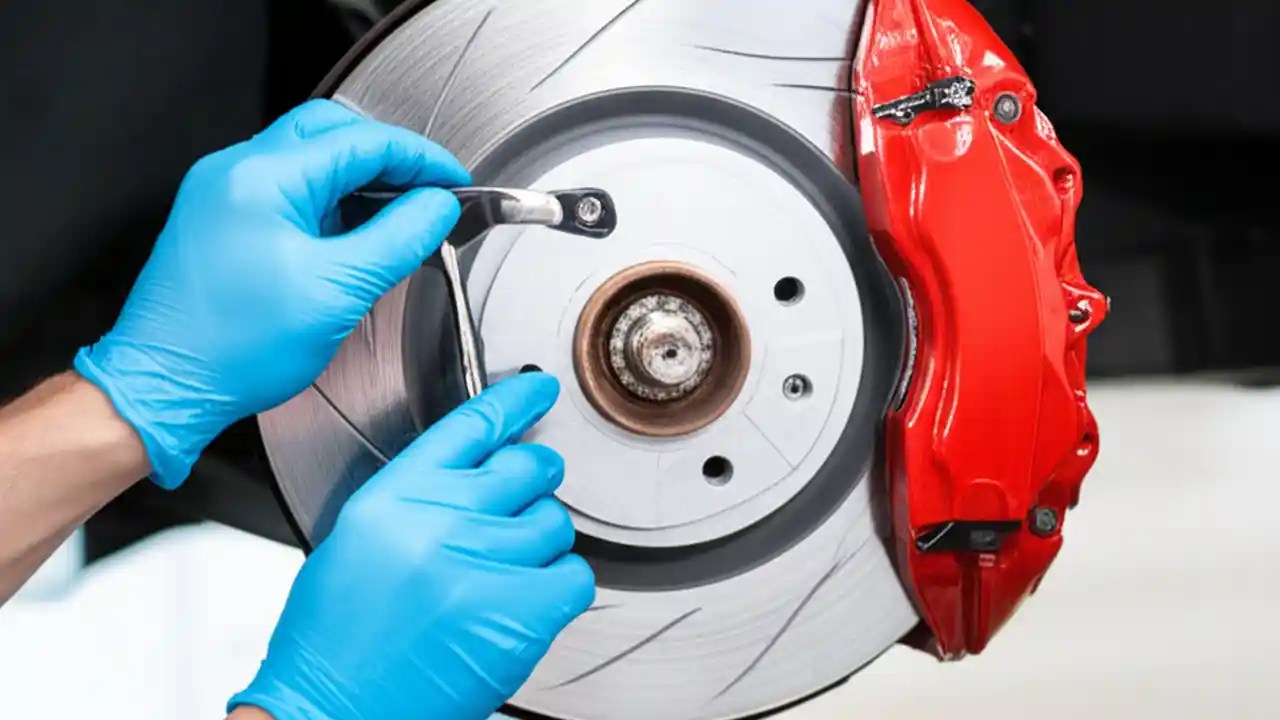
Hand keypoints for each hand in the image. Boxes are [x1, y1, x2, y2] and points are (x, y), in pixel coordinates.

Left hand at [74, 100, 470, 487]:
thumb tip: (435, 207)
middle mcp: (236, 172)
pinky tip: (352, 235)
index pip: (363, 141)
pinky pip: (286, 190)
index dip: (421, 158)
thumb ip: (398, 238)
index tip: (453, 181)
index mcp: (263, 177)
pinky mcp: (220, 220)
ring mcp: (223, 194)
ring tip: (396, 217)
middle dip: (389, 156)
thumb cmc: (232, 348)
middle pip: (332, 132)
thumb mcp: (339, 291)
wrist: (166, 386)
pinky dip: (328, 201)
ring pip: (308, 158)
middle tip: (428, 189)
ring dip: (358, 179)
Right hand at [229, 374, 595, 719]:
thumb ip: (419, 496)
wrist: (333, 711)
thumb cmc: (336, 637)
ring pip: (555, 521)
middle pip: (528, 466)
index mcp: (396, 495)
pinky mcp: (520, 612)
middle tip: (521, 504)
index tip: (540, 391)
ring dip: (541, 542)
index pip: (474, 425)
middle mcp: (443, 520)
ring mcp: (485, 563)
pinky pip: (574, 575)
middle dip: (534, 479)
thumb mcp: (359, 539)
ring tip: (503, 573)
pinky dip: (559, 586)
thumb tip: (478, 471)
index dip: (517, 401)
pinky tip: (525, 601)